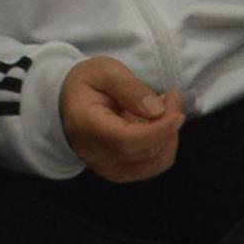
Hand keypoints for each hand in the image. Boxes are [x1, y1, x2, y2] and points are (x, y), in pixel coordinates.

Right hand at [61, 55, 187, 181]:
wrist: (68, 104)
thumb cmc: (86, 84)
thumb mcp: (104, 71)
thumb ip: (129, 88)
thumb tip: (157, 111)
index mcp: (86, 126)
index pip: (127, 140)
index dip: (159, 128)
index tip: (174, 105)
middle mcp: (95, 155)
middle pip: (145, 151)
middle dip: (168, 124)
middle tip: (171, 97)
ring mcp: (108, 169)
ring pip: (155, 162)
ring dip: (169, 135)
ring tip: (164, 109)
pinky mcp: (121, 173)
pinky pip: (153, 165)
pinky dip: (164, 145)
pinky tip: (158, 125)